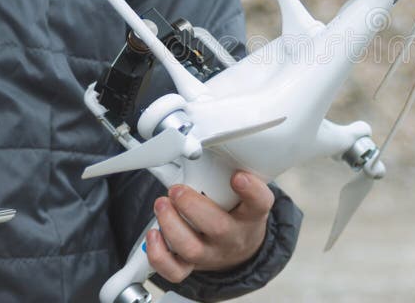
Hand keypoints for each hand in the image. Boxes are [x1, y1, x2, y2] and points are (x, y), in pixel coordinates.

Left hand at [147, 171, 273, 282]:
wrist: (239, 248)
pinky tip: (154, 233)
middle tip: (177, 189)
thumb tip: (197, 144)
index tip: (238, 176)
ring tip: (161, 204)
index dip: (251, 190)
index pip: (260, 203)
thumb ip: (226, 171)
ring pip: (191, 249)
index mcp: (251, 214)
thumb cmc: (236, 212)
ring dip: (170, 225)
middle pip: (218, 227)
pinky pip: (174, 271)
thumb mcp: (243, 192)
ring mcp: (211, 254)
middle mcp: (233, 236)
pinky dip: (159, 255)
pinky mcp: (192, 266)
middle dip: (192, 206)